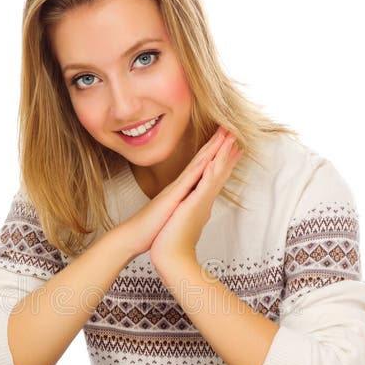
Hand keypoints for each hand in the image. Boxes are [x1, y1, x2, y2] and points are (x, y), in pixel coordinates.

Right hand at [113, 126, 235, 260]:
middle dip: (217, 144)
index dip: (215, 155)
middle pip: (202, 160)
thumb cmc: (151, 228)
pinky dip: (199, 168)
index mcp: (182, 190)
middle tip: (231, 128)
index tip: (228, 144)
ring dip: (212, 149)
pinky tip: (208, 157)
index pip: (202, 169)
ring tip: (224, 134)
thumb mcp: (171, 214)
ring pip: (198, 165)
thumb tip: (188, 203)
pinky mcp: (172, 197)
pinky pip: (188, 180)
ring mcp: (176, 189)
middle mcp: (180, 185)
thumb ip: (180, 205)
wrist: (133, 236)